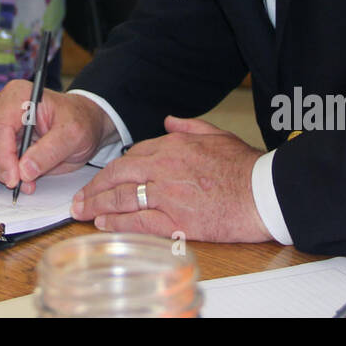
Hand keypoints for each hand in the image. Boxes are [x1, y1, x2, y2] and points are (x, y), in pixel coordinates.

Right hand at [0, 82, 114, 195]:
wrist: (82, 123)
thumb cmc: (78, 121)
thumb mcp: (73, 134)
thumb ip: (50, 151)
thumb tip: (25, 170)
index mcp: (18, 96)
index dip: (3, 155)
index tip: (14, 178)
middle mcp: (1, 108)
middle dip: (1, 169)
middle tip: (23, 184)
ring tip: (22, 184)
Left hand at [70, 116, 270, 242]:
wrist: (265, 193)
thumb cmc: (245, 167)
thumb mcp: (216, 134)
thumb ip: (188, 126)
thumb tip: (168, 121)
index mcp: (173, 146)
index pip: (132, 156)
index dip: (113, 169)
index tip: (103, 178)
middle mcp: (165, 168)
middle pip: (118, 175)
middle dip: (95, 187)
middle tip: (80, 197)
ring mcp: (169, 195)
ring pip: (122, 198)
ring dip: (98, 205)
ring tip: (82, 211)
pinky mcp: (177, 221)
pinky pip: (139, 222)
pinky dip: (118, 223)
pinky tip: (104, 224)